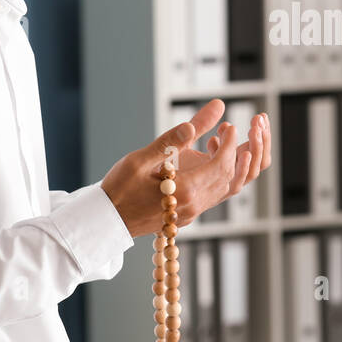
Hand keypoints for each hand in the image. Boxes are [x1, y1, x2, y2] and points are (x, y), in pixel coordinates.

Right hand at [100, 99, 272, 238]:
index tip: (228, 126)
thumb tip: (202, 119)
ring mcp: (192, 213)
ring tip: (218, 140)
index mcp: (185, 191)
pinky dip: (218, 175)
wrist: (105, 221)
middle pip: (229, 177)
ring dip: (231, 164)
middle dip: (237, 151)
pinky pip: (214, 195)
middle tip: (229, 128)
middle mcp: (193, 206)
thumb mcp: (143, 158)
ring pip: (226, 189)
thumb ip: (174, 137)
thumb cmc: (119, 188)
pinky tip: (205, 157)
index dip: (230, 143)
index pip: (222, 165)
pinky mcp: (187, 215)